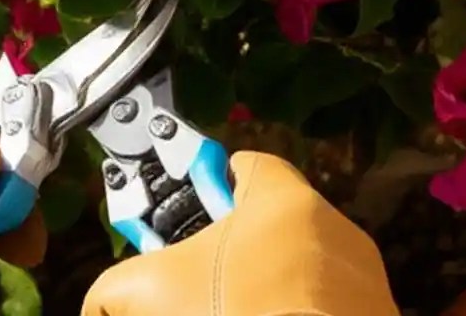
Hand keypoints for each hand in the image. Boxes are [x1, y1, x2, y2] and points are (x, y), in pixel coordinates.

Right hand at [82, 151, 398, 315]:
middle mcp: (335, 227)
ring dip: (267, 284)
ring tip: (236, 311)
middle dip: (230, 249)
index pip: (243, 164)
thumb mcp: (149, 292)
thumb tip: (102, 304)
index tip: (184, 218)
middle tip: (196, 282)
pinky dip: (298, 314)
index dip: (205, 187)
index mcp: (285, 199)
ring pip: (300, 267)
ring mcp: (363, 277)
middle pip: (268, 221)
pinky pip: (327, 306)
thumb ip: (116, 286)